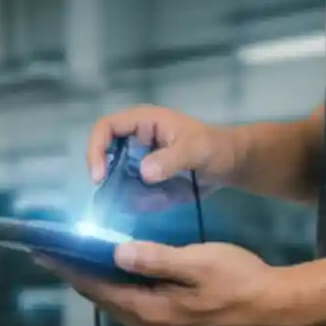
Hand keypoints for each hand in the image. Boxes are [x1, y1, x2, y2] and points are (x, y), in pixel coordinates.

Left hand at [37, 241, 294, 325]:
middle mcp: (145, 324)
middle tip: (49, 248)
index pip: (95, 286)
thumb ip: (154, 259)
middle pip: (98, 294)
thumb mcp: (196, 262)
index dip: (66, 267)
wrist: (273, 307)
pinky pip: (129, 300)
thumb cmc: (239, 280)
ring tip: (71, 253)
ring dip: (93, 277)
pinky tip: (110, 265)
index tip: (42, 251)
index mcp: (148, 311)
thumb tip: (115, 253)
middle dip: (73, 271)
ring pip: (113, 298)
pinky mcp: (167, 321)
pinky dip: (114, 282)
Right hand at [88, 105, 240, 188]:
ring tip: (122, 201)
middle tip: (105, 193)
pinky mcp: (143, 172)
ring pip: (111, 169)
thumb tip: (143, 173)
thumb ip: (171, 159)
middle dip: (100, 171)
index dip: (96, 149)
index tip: (99, 176)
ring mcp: (137, 155)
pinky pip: (125, 183)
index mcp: (143, 121)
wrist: (230, 163)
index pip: (105, 127)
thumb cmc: (215, 148)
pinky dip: (124, 195)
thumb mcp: (196, 150)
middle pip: (102, 149)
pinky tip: (136, 204)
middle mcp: (135, 136)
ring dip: (112, 186)